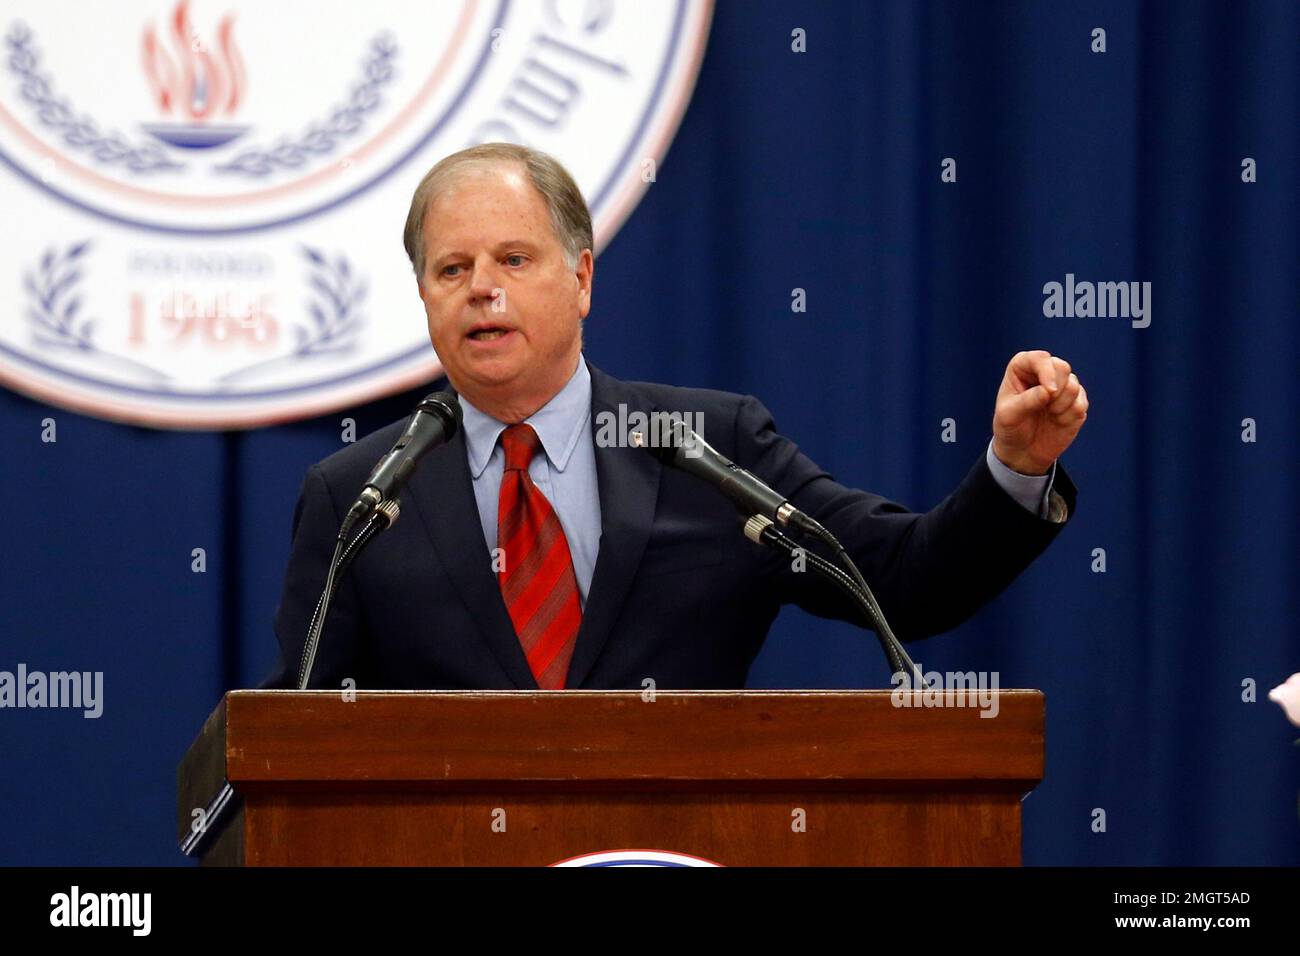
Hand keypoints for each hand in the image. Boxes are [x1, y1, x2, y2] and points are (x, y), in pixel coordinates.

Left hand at [991, 350, 1087, 475]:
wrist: (1022, 451)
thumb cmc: (1010, 428)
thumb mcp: (1009, 416)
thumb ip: (1027, 401)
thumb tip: (1049, 390)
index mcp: (1023, 368)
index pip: (1041, 358)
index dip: (1047, 372)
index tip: (1049, 391)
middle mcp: (1044, 372)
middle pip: (1062, 367)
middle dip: (1056, 390)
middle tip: (1045, 406)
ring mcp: (1062, 386)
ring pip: (1074, 385)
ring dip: (1060, 405)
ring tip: (1047, 415)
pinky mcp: (1076, 401)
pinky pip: (1081, 403)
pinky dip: (1069, 416)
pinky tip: (1057, 421)